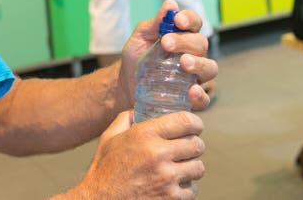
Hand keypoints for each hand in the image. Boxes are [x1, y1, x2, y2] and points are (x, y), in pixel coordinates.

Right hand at [59, 110, 204, 198]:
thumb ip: (125, 120)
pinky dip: (185, 188)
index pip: (186, 121)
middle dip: (194, 145)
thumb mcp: (110, 138)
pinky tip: (173, 185)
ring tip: (180, 168)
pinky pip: (192, 189)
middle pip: (197, 144)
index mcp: (145, 134)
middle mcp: (158, 154)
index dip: (195, 123)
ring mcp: (167, 178)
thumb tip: (138, 111)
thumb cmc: (104, 170)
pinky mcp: (171, 198)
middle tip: (186, 148)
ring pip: (198, 167)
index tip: (195, 126)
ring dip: (191, 167)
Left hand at [117, 0, 217, 110]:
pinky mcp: (190, 98)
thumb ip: (154, 23)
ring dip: (199, 64)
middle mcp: (193, 54)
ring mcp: (194, 76)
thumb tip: (170, 4)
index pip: (194, 23)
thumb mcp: (140, 38)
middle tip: (166, 43)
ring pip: (210, 68)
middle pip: (201, 44)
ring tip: (184, 63)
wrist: (126, 85)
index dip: (189, 19)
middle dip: (185, 41)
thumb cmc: (137, 58)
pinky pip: (204, 98)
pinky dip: (201, 95)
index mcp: (183, 36)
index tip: (177, 20)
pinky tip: (192, 91)